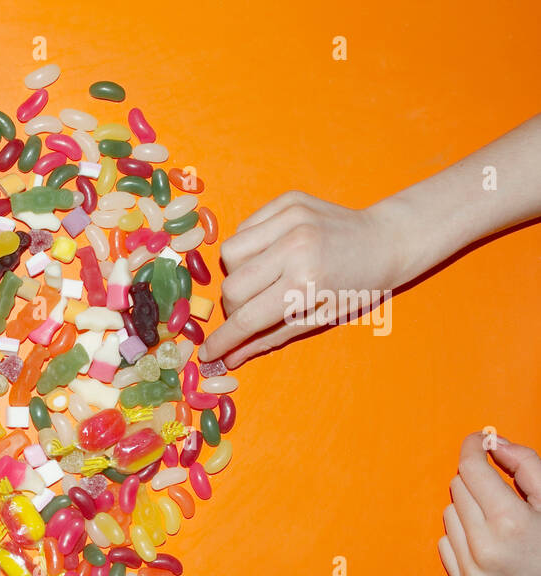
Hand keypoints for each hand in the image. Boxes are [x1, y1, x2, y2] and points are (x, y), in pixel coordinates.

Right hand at [201, 191, 398, 368]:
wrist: (386, 240)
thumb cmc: (357, 287)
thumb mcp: (318, 320)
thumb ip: (269, 338)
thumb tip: (230, 358)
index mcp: (307, 282)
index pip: (247, 317)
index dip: (223, 339)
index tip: (208, 353)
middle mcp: (295, 245)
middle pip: (232, 286)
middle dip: (234, 307)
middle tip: (250, 312)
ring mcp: (290, 217)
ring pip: (230, 253)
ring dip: (238, 273)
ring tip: (262, 278)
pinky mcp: (287, 199)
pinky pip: (243, 229)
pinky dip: (248, 248)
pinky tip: (270, 254)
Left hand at [439, 432, 540, 575]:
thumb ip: (525, 464)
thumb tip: (492, 442)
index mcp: (509, 522)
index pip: (471, 470)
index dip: (473, 448)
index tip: (477, 441)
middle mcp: (486, 549)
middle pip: (458, 489)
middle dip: (478, 482)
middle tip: (503, 492)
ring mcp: (473, 572)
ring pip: (449, 515)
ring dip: (469, 510)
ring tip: (501, 522)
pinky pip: (445, 544)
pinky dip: (462, 537)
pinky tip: (490, 543)